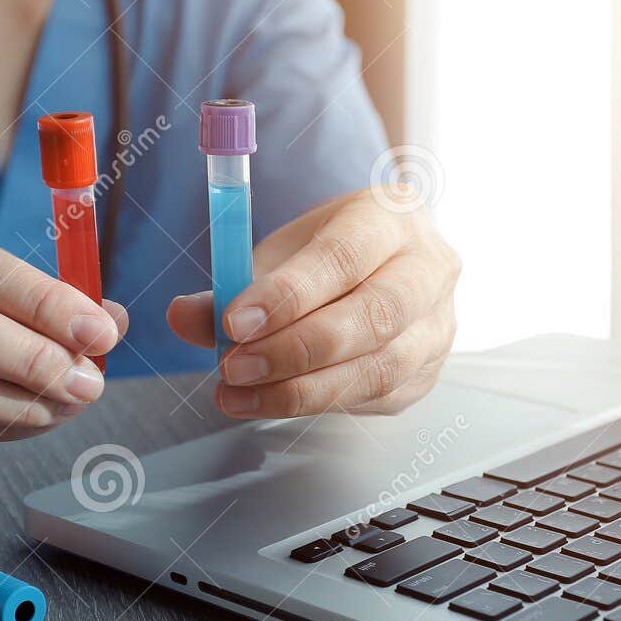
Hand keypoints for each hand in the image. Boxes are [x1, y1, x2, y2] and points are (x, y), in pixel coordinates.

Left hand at [167, 187, 458, 416]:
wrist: (382, 266)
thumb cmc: (328, 255)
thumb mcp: (280, 253)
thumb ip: (231, 285)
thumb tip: (183, 316)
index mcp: (392, 215)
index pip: (346, 255)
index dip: (289, 294)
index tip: (234, 323)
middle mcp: (429, 267)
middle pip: (374, 315)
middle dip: (295, 349)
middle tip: (234, 367)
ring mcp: (438, 324)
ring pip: (380, 367)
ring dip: (302, 389)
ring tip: (240, 393)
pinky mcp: (429, 371)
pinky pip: (376, 398)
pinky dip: (319, 404)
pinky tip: (272, 401)